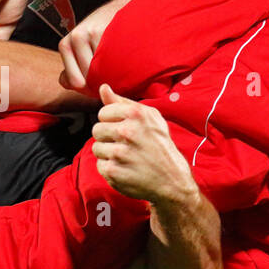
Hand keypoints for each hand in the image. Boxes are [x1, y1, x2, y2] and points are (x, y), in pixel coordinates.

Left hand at [58, 0, 152, 91]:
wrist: (126, 5)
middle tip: (112, 79)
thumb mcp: (83, 46)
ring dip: (111, 76)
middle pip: (86, 80)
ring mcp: (90, 33)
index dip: (87, 90)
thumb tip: (67, 82)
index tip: (99, 86)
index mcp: (65, 45)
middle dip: (99, 85)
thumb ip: (73, 67)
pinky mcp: (105, 32)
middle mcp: (74, 38)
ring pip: (99, 73)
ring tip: (119, 67)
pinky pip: (112, 63)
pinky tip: (125, 57)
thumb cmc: (104, 31)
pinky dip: (120, 66)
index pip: (73, 82)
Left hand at [92, 84, 195, 203]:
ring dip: (108, 154)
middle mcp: (128, 132)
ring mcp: (120, 153)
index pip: (103, 113)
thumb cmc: (159, 145)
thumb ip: (122, 103)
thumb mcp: (149, 118)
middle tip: (127, 146)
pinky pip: (99, 165)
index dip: (112, 123)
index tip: (126, 130)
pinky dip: (110, 169)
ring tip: (127, 158)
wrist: (172, 180)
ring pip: (96, 148)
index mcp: (136, 114)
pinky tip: (126, 170)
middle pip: (97, 130)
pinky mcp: (113, 171)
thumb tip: (103, 87)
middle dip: (108, 138)